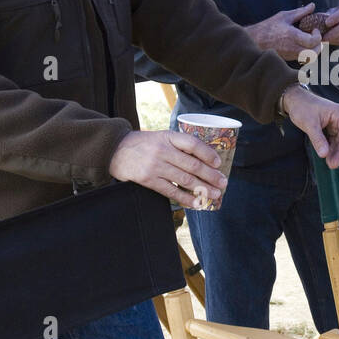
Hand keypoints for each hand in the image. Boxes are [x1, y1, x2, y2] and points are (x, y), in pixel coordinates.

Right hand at [108, 130, 227, 207]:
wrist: (114, 150)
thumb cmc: (143, 144)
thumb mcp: (160, 136)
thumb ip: (179, 145)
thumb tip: (205, 159)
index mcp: (168, 137)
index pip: (192, 144)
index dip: (208, 153)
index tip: (218, 162)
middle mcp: (162, 150)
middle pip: (192, 164)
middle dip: (211, 175)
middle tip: (223, 183)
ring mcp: (155, 166)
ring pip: (185, 179)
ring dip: (203, 189)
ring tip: (215, 194)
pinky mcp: (148, 180)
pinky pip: (171, 191)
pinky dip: (186, 198)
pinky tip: (196, 202)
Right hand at [245, 3, 322, 60]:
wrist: (255, 40)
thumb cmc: (269, 27)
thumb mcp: (284, 16)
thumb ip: (300, 12)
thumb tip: (312, 6)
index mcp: (291, 36)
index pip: (312, 41)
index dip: (318, 36)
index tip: (315, 30)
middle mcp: (292, 48)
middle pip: (314, 54)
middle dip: (319, 46)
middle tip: (317, 38)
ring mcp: (290, 55)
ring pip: (310, 59)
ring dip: (314, 50)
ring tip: (311, 42)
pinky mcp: (289, 59)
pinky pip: (303, 59)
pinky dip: (308, 53)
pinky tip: (304, 45)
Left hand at [281, 85, 338, 167]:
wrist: (293, 99)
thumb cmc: (302, 107)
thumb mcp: (310, 125)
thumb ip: (318, 140)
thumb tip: (324, 154)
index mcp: (338, 113)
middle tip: (333, 165)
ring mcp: (333, 122)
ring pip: (337, 139)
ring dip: (334, 151)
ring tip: (330, 164)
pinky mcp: (328, 126)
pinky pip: (331, 138)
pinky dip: (329, 147)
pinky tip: (327, 156)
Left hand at [321, 0, 338, 46]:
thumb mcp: (336, 10)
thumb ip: (328, 14)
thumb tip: (315, 21)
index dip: (336, 17)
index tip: (326, 23)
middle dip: (335, 31)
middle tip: (324, 36)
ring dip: (335, 38)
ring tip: (325, 40)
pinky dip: (337, 42)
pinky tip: (330, 41)